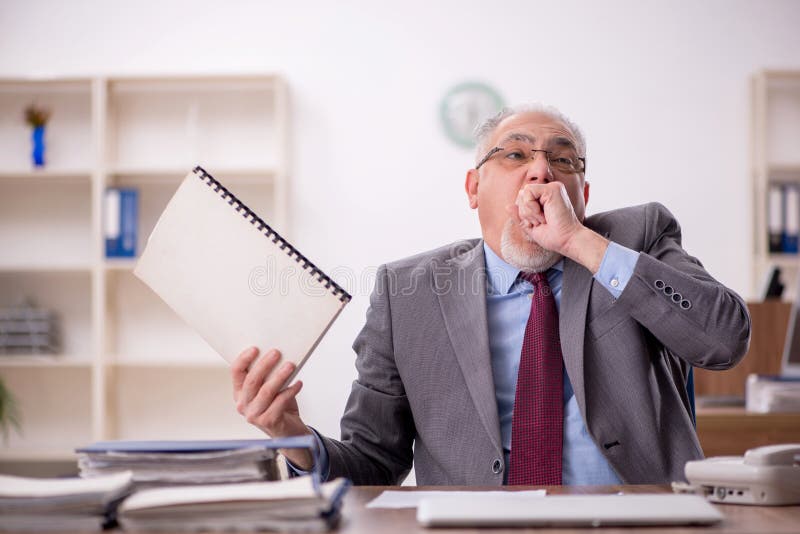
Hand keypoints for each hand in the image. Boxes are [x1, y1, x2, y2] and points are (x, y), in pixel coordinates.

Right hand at [231, 346, 314, 469]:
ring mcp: (254, 415)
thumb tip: (276, 354)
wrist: (289, 430)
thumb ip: (268, 375)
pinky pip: (280, 402)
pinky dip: (290, 391)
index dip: (244, 359)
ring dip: (279, 376)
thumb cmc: (279, 405)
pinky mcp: (268, 422)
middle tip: (277, 353)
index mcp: (240, 393)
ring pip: (266, 391)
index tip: (256, 348)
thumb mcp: (269, 388)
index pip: (236, 372)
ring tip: (290, 365)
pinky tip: (299, 383)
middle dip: (265, 364)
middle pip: (252, 380)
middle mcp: (243, 404)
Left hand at [511, 182, 582, 254]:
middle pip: (520, 195)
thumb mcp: (530, 227)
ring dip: (529, 212)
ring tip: (544, 219)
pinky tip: (543, 214)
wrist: (566, 241)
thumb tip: (507, 206)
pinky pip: (528, 192)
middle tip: (542, 222)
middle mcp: (549, 191)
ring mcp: (552, 188)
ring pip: (523, 193)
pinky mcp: (553, 188)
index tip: (540, 223)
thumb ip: (519, 216)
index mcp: (545, 198)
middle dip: (525, 213)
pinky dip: (531, 207)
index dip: (524, 214)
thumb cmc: (552, 236)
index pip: (522, 199)